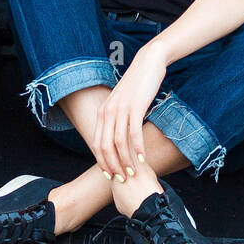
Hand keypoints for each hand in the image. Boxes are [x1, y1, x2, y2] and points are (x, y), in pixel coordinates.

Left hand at [91, 41, 167, 180]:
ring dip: (125, 161)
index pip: (96, 144)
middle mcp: (108, 112)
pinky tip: (143, 158)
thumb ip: (117, 118)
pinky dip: (137, 148)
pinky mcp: (135, 108)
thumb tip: (118, 137)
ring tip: (133, 173)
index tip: (110, 175)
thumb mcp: (122, 103)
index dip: (102, 162)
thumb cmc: (137, 86)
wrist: (147, 64)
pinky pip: (134, 133)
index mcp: (102, 113)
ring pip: (118, 143)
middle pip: (105, 147)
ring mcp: (121, 110)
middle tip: (122, 179)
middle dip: (112, 166)